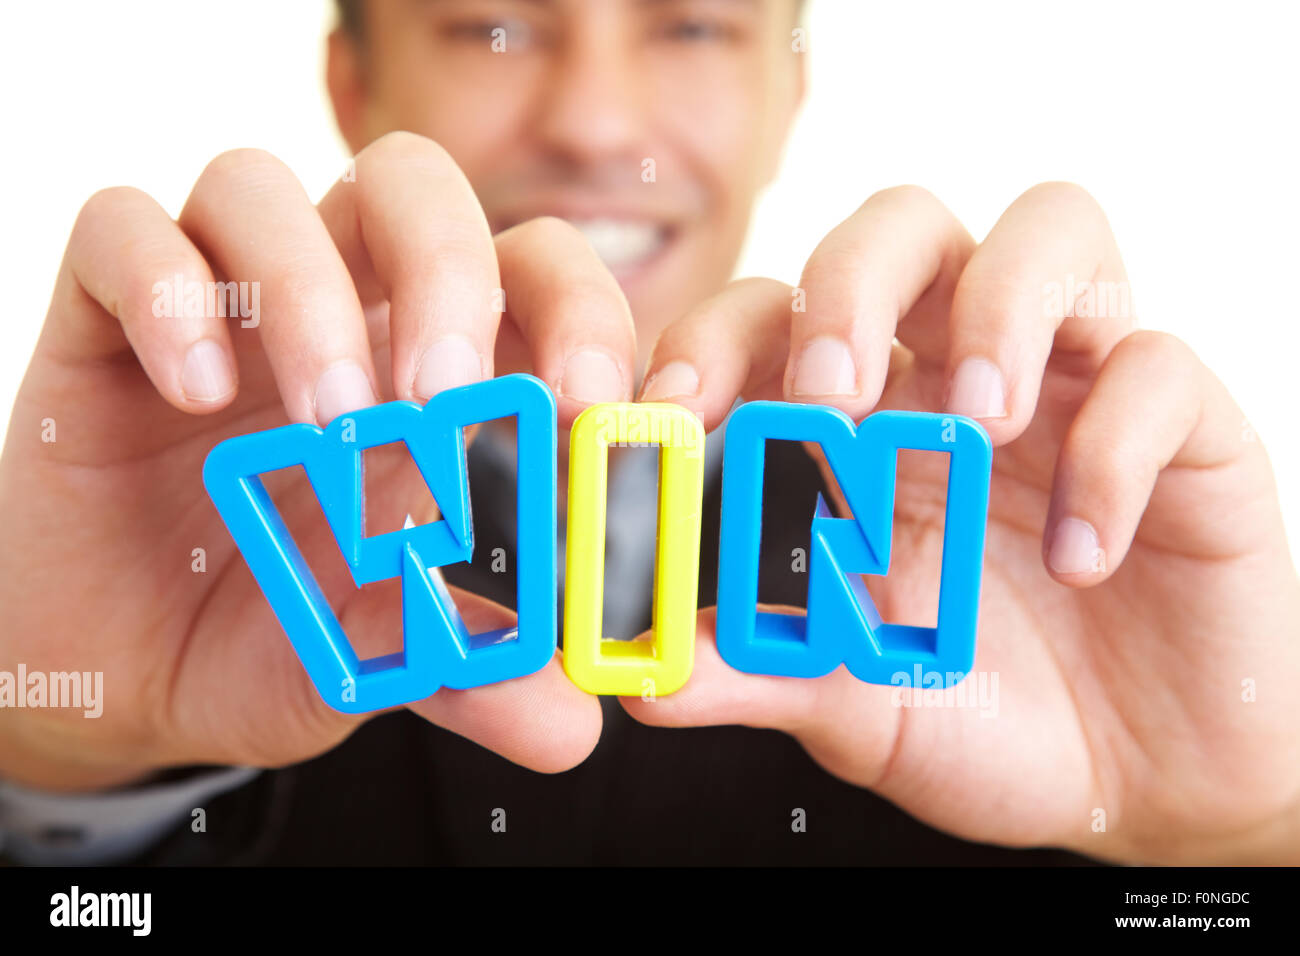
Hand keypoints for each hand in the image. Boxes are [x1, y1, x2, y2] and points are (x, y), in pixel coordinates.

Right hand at [0, 132, 635, 790]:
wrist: (121, 668)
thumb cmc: (276, 633)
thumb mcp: (380, 661)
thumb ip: (475, 674)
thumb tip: (572, 725)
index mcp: (435, 368)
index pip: (534, 272)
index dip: (583, 314)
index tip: (593, 407)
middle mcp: (338, 308)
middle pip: (414, 185)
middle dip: (450, 271)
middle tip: (445, 397)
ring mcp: (222, 303)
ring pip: (260, 183)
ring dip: (306, 287)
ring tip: (323, 419)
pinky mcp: (104, 316)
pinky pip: (119, 230)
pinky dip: (162, 290)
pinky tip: (193, 392)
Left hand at [627, 183, 1299, 863]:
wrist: (1131, 777)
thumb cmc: (979, 717)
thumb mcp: (853, 706)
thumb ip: (757, 674)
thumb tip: (645, 675)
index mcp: (857, 423)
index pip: (770, 318)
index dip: (712, 340)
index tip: (674, 412)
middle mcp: (954, 377)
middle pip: (900, 230)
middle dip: (849, 288)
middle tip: (830, 393)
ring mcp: (1071, 385)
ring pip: (1046, 230)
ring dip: (1000, 309)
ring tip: (981, 426)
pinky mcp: (1182, 423)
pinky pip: (1158, 368)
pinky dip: (1114, 450)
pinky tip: (1084, 558)